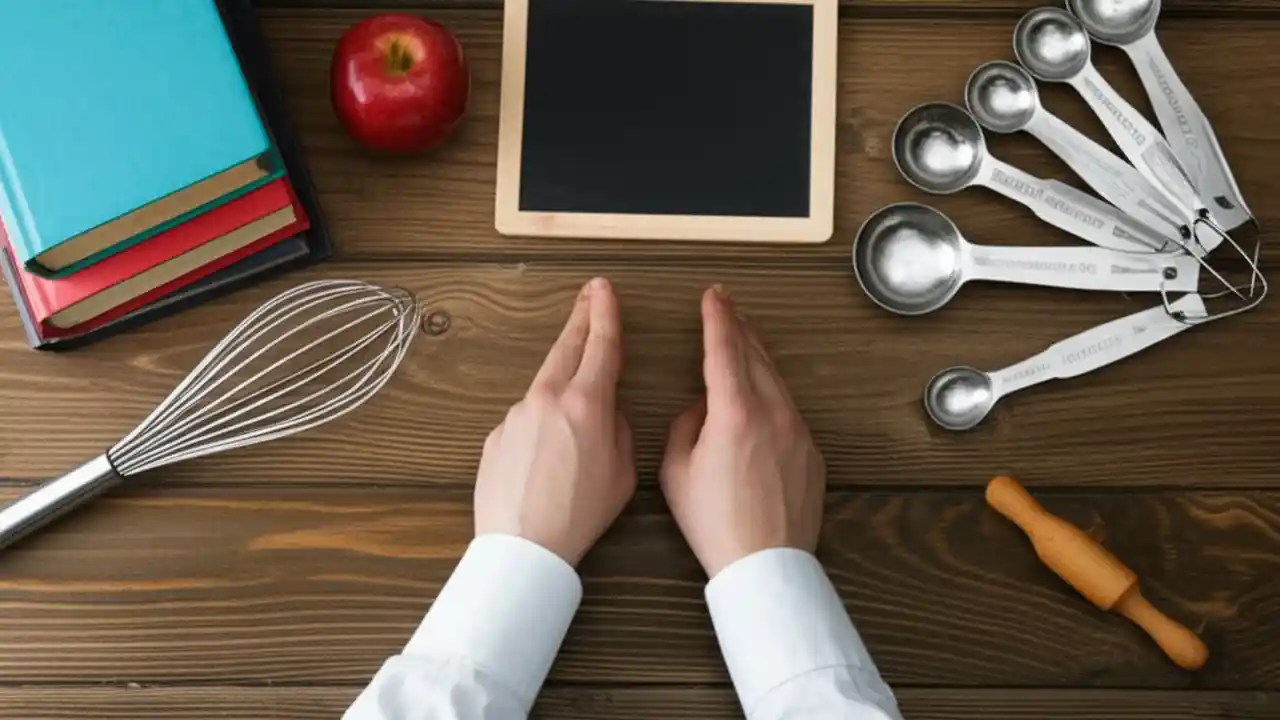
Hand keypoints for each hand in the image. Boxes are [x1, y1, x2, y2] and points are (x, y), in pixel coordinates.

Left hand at [474, 278, 635, 565]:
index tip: (605, 289)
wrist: (522, 545)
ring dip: (562, 381)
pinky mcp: (497, 434)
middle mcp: (547, 398)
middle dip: (582, 317)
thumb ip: (617, 429)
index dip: (606, 313)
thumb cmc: (579, 515)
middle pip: (567, 346)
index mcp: (586, 403)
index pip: (601, 344)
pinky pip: (527, 419)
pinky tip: (547, 454)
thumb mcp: (622, 473)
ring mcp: (516, 413)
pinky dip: (540, 424)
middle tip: (590, 295)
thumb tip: (606, 410)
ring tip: (577, 402)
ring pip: (545, 385)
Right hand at [660, 287, 825, 577]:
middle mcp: (773, 413)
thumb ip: (686, 426)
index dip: (716, 318)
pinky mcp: (811, 452)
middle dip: (739, 326)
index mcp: (734, 413)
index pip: (724, 350)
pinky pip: (789, 410)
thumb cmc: (714, 523)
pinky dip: (772, 392)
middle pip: (755, 356)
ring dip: (758, 355)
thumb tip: (702, 408)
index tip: (713, 296)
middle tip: (726, 304)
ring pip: (776, 380)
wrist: (765, 564)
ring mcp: (798, 431)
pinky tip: (761, 393)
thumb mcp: (676, 472)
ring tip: (743, 337)